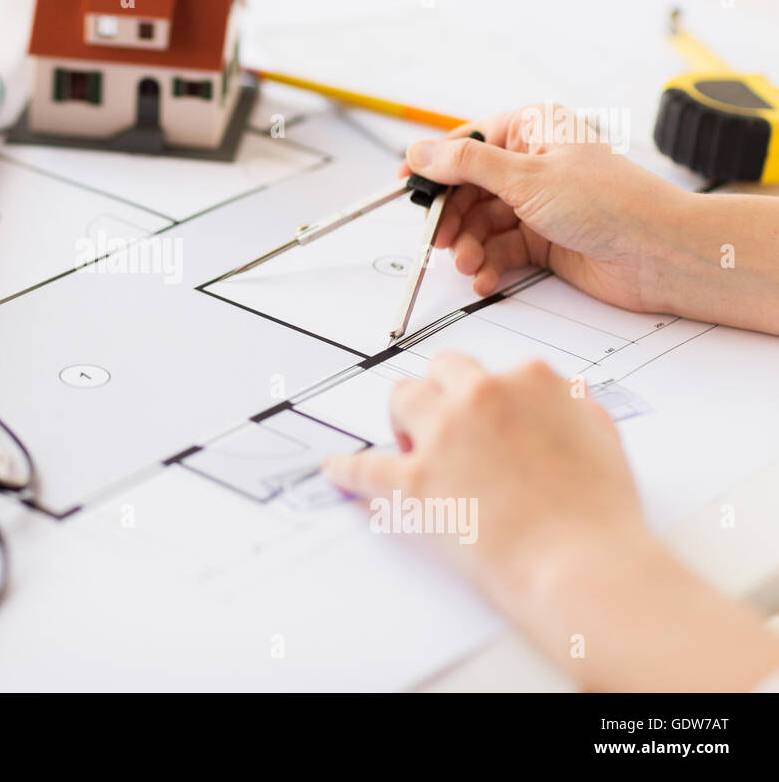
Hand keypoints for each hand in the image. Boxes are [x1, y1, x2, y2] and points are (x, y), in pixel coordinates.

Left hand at [322, 352, 639, 600]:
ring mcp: (444, 436)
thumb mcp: (601, 435)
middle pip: (440, 372)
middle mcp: (482, 396)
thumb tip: (553, 398)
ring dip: (404, 419)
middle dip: (441, 396)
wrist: (584, 567)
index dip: (484, 400)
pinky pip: (365, 467)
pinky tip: (335, 471)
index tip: (483, 421)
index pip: (492, 371)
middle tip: (446, 429)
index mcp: (530, 380)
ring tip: (411, 445)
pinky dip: (347, 470)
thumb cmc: (599, 513)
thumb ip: (569, 405)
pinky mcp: (415, 481)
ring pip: (402, 398)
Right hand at [401, 103, 692, 311]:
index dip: (436, 165)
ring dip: (469, 247)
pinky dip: (488, 266)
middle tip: (439, 241)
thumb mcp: (528, 177)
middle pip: (469, 189)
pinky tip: (485, 278)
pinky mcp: (542, 240)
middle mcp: (533, 164)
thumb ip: (467, 166)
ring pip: (481, 223)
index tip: (408, 186)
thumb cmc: (611, 204)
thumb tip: (420, 152)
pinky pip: (500, 250)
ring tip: (470, 265)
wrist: (658, 255)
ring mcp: (537, 204)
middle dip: (453, 218)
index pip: (468, 143)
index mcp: (534, 130)